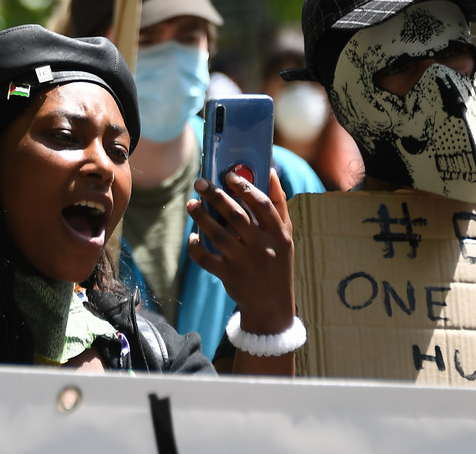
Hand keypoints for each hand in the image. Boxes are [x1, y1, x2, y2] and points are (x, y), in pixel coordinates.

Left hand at [187, 168, 294, 333]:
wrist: (272, 305)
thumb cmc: (277, 260)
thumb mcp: (285, 235)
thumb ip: (278, 204)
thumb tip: (270, 170)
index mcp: (278, 234)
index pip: (263, 205)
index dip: (245, 188)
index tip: (229, 176)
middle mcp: (263, 248)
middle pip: (236, 216)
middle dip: (215, 197)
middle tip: (199, 183)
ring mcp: (245, 263)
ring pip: (217, 235)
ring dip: (201, 217)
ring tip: (190, 204)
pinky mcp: (229, 276)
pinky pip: (206, 259)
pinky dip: (195, 247)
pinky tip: (192, 236)